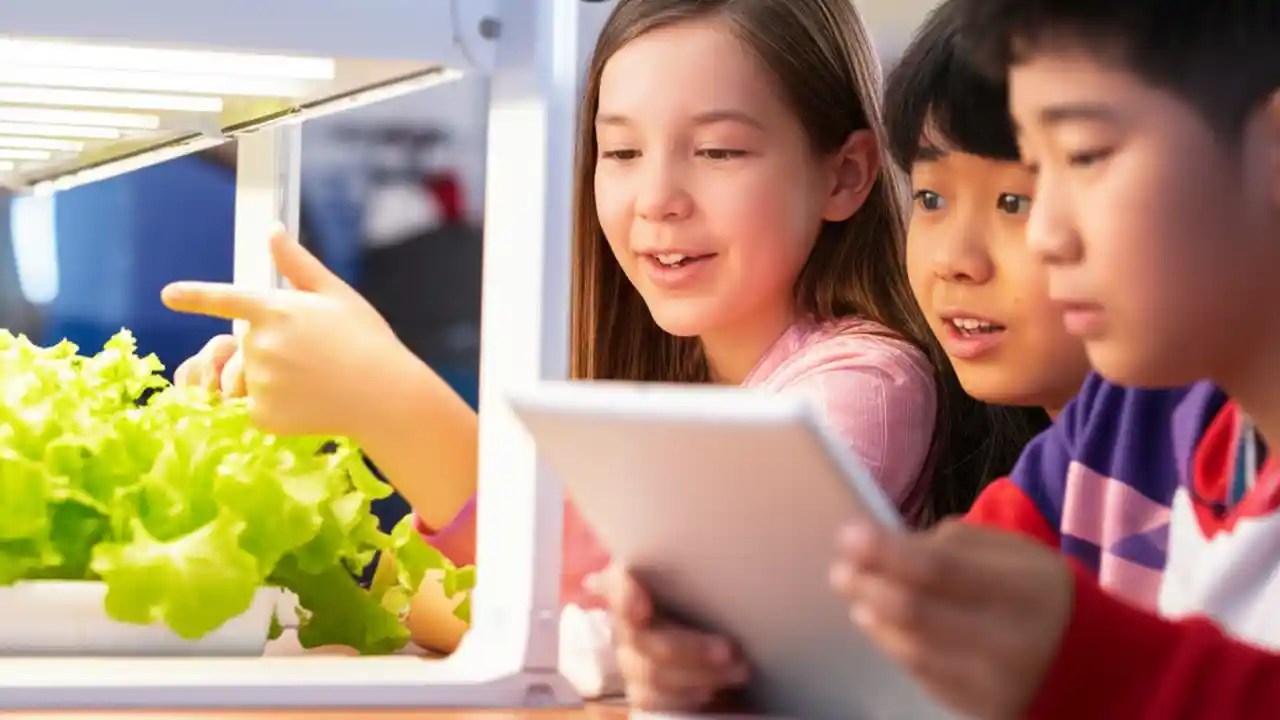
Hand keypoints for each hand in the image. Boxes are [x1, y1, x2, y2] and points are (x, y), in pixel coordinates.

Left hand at [162, 226, 417, 440]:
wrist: (385, 396)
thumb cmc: (366, 340)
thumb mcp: (336, 295)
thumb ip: (298, 264)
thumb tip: (273, 230)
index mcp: (275, 309)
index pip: (226, 299)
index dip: (194, 296)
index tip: (168, 294)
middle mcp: (260, 344)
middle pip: (246, 343)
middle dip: (271, 346)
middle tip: (314, 354)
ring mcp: (259, 381)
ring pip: (249, 377)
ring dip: (270, 377)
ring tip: (312, 380)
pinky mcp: (262, 414)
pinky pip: (256, 407)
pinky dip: (277, 407)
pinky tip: (309, 402)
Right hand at [599, 564, 750, 711]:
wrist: (720, 633)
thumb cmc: (714, 594)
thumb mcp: (713, 575)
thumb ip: (706, 561)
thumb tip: (729, 537)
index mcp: (636, 578)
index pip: (618, 582)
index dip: (625, 595)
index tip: (643, 611)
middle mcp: (626, 618)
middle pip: (641, 638)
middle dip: (689, 649)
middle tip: (731, 651)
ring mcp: (630, 656)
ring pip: (650, 673)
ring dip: (698, 675)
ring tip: (739, 670)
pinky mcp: (641, 689)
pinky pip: (652, 700)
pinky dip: (685, 697)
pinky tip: (714, 691)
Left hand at [830, 520, 1072, 719]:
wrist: (1094, 668)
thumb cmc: (1040, 595)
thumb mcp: (1016, 555)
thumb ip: (955, 545)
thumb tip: (888, 545)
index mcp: (1022, 590)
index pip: (937, 569)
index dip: (885, 553)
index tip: (848, 534)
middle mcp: (1007, 642)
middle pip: (914, 613)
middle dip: (868, 588)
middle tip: (840, 571)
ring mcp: (991, 685)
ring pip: (910, 649)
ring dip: (874, 620)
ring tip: (859, 597)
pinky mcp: (979, 712)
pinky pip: (921, 676)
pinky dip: (895, 646)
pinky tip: (882, 627)